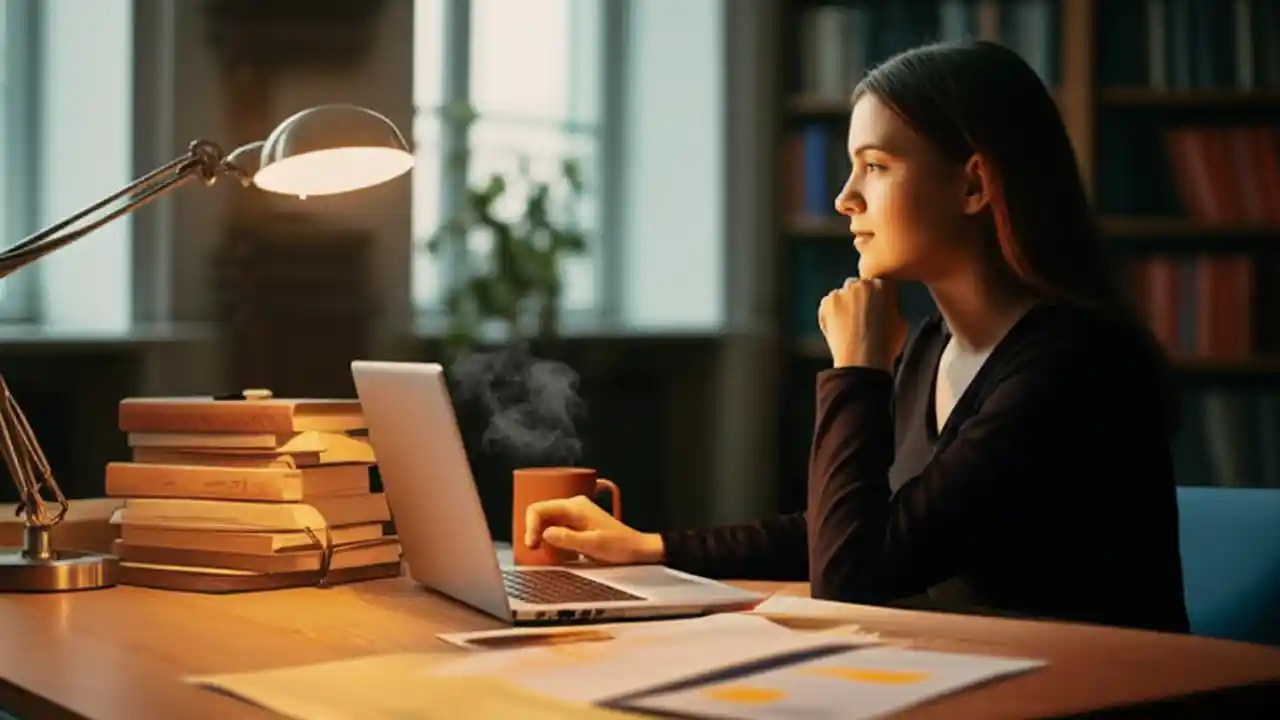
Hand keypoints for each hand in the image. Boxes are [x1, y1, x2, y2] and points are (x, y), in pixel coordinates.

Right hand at [524, 496, 664, 564]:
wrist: (638, 549)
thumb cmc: (619, 546)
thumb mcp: (592, 544)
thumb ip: (567, 538)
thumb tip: (544, 534)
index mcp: (575, 506)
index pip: (539, 508)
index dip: (530, 525)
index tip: (531, 544)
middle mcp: (572, 507)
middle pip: (541, 514)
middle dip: (533, 531)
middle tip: (533, 551)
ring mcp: (574, 515)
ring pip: (547, 522)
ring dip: (541, 537)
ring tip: (541, 554)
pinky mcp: (577, 526)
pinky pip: (556, 529)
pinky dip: (550, 540)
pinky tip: (553, 553)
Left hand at [818, 277, 907, 370]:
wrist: (863, 361)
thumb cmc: (885, 346)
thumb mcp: (901, 321)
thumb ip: (891, 306)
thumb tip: (884, 305)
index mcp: (884, 285)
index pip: (878, 284)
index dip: (877, 299)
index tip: (876, 311)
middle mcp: (862, 283)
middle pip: (859, 286)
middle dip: (860, 298)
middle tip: (860, 318)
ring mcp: (842, 292)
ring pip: (842, 294)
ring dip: (845, 304)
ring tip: (849, 327)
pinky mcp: (827, 303)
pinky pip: (828, 305)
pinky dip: (831, 314)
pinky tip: (839, 329)